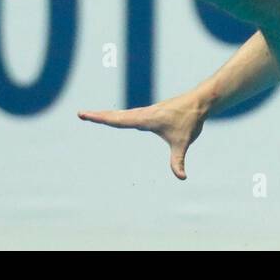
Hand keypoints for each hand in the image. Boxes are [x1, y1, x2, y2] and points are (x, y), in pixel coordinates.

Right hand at [78, 92, 208, 179]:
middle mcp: (143, 113)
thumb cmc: (190, 120)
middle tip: (80, 113)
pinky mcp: (151, 113)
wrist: (199, 102)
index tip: (85, 114)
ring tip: (92, 116)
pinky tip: (117, 118)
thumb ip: (179, 160)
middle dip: (97, 115)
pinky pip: (130, 115)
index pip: (118, 119)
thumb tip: (182, 177)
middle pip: (115, 115)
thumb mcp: (183, 142)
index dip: (100, 118)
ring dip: (107, 115)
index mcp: (145, 118)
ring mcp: (146, 112)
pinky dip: (119, 116)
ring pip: (122, 114)